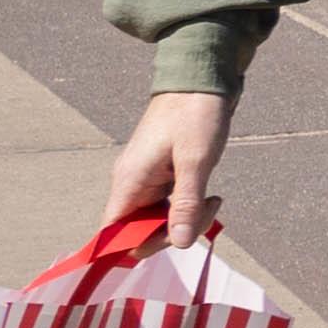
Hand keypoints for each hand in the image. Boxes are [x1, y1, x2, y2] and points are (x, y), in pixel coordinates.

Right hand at [104, 88, 232, 246]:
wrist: (201, 82)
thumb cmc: (195, 115)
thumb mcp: (195, 161)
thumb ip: (186, 203)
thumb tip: (180, 243)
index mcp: (129, 181)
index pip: (113, 233)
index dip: (137, 245)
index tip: (175, 238)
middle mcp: (131, 185)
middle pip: (139, 232)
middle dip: (175, 232)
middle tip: (208, 210)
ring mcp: (146, 182)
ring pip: (158, 221)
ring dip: (187, 220)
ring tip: (213, 200)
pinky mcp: (162, 178)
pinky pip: (169, 207)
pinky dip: (190, 208)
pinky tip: (210, 196)